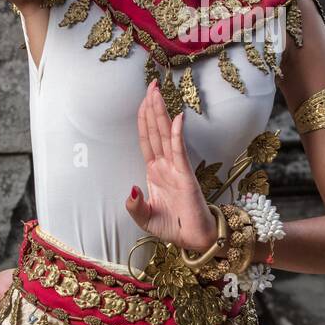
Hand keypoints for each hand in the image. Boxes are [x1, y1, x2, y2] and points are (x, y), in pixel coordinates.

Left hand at [125, 81, 218, 253]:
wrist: (194, 239)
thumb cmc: (173, 226)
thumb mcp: (145, 218)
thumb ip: (135, 205)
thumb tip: (130, 188)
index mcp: (154, 171)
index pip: (146, 139)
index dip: (143, 119)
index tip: (143, 99)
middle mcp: (165, 165)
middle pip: (155, 130)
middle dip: (152, 107)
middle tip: (151, 84)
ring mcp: (175, 168)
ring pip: (165, 135)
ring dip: (161, 113)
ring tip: (157, 92)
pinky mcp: (186, 175)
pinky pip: (179, 150)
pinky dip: (177, 134)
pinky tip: (177, 118)